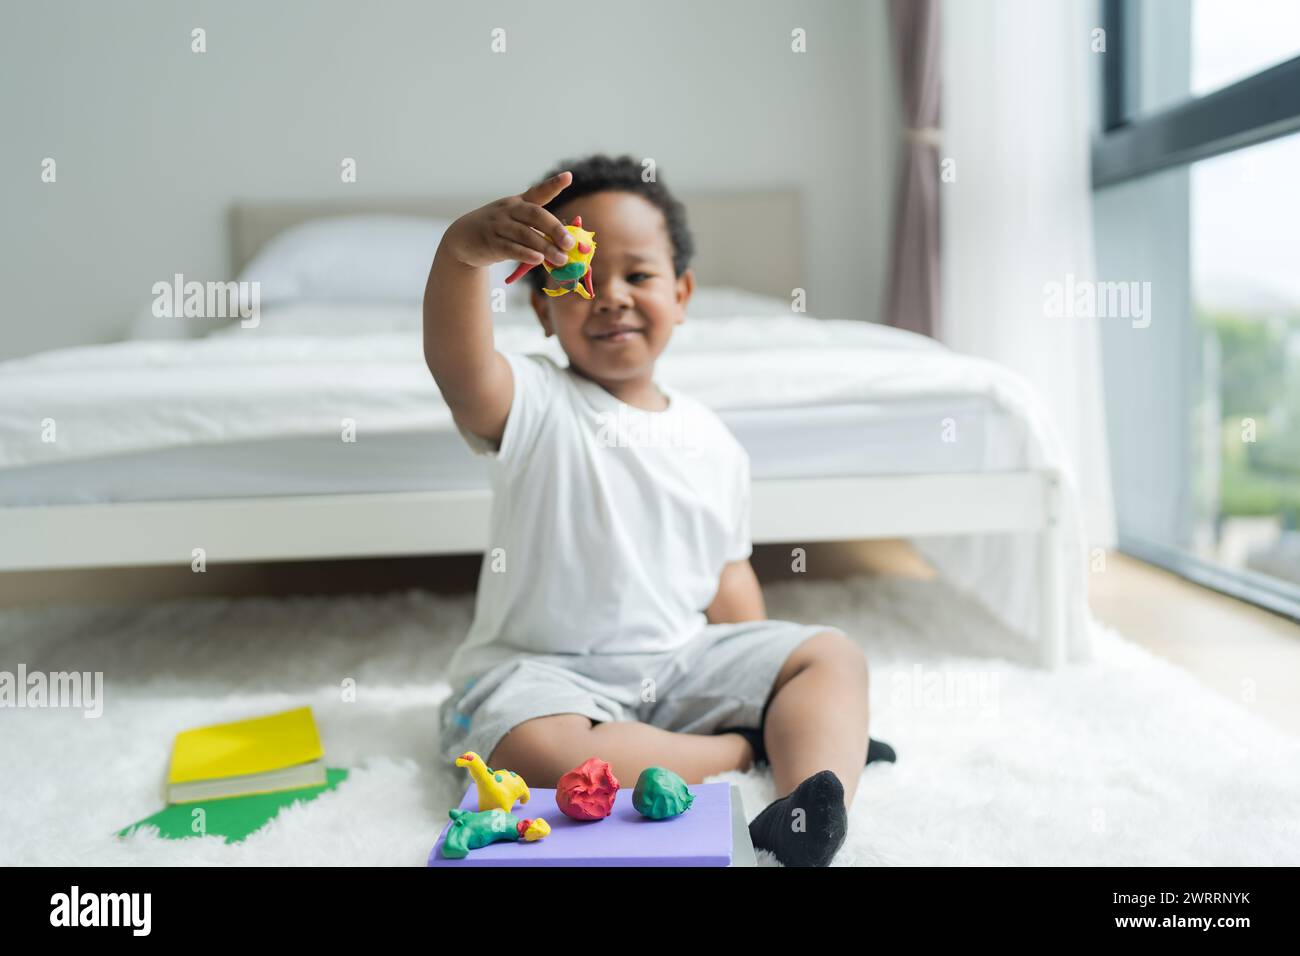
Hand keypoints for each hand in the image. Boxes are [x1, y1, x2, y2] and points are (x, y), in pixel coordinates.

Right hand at [441, 171, 576, 269]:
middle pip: (535, 215)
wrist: (461, 239)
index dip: (553, 185)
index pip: (537, 192)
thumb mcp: (513, 220)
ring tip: (561, 259)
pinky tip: (538, 259)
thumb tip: (564, 241)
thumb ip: (536, 227)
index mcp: (517, 203)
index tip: (568, 177)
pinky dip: (525, 254)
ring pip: (525, 234)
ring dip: (545, 247)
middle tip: (570, 243)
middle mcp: (508, 211)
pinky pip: (510, 248)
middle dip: (555, 228)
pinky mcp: (490, 243)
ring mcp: (498, 226)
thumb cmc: (496, 230)